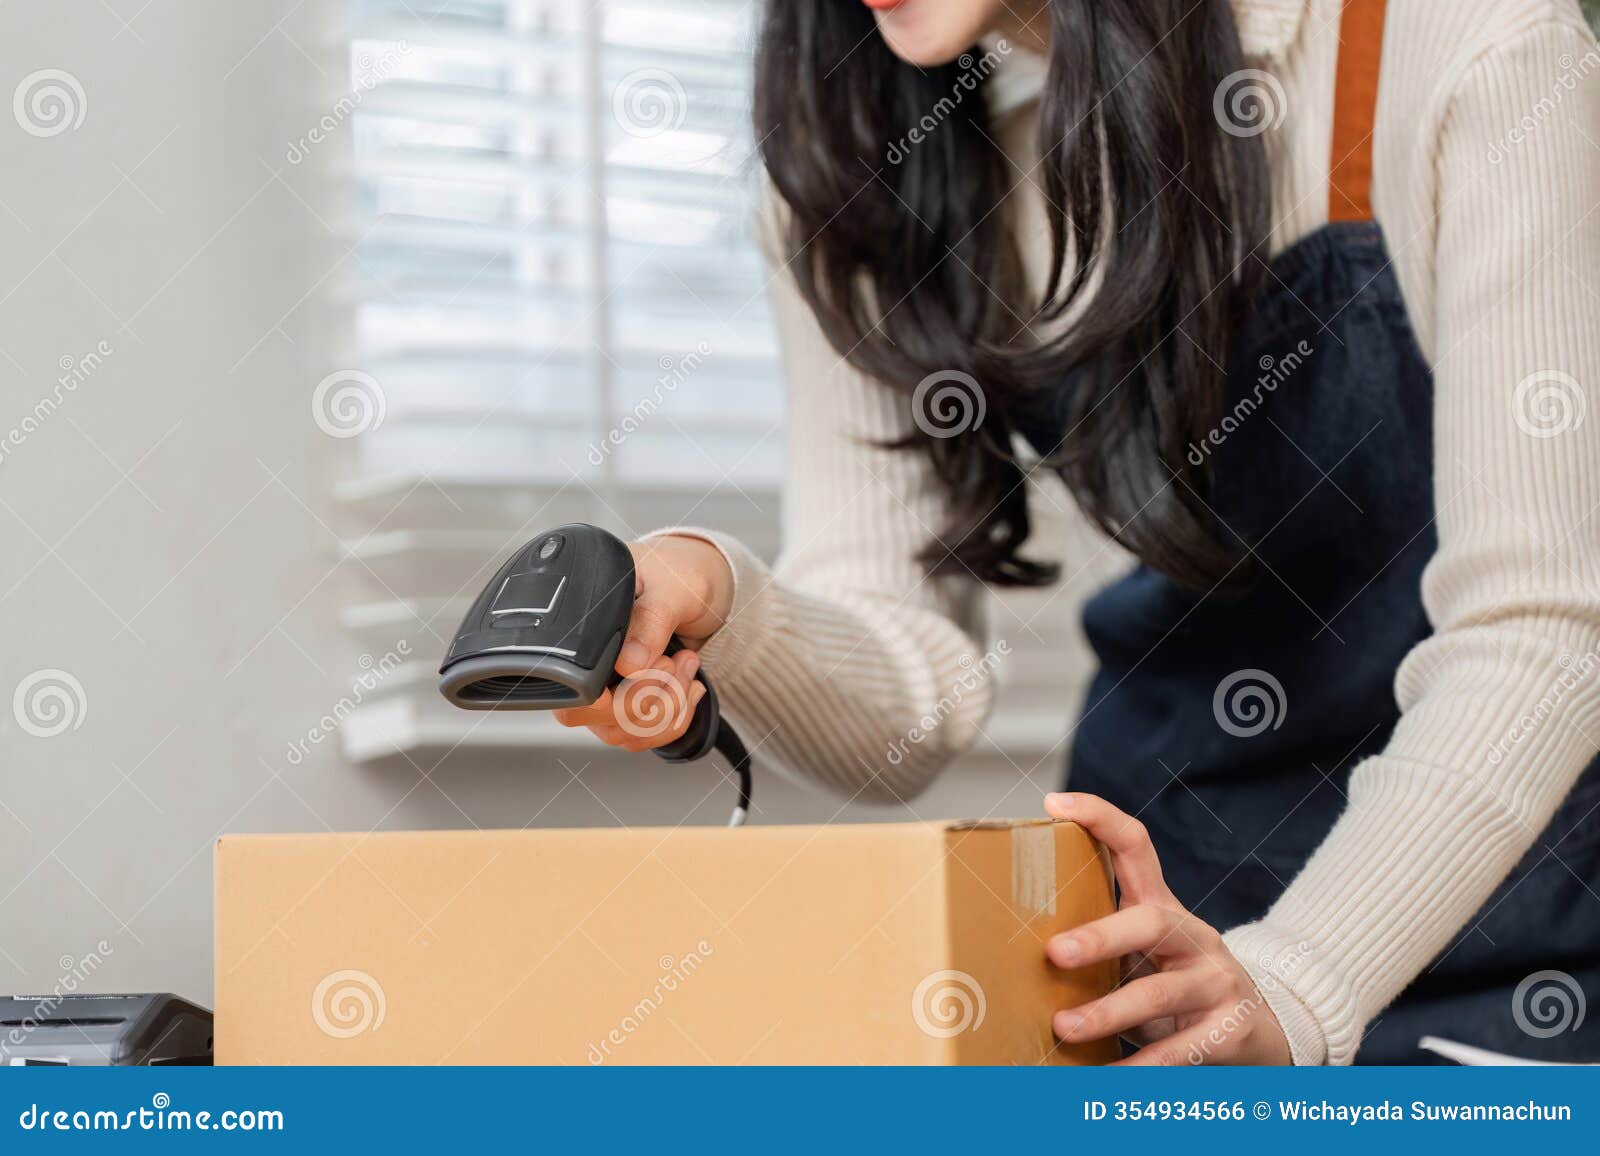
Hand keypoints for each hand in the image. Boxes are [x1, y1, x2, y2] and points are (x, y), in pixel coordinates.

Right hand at [552, 535, 733, 751]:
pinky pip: (643, 737)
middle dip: (647, 697)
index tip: (649, 667)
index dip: (610, 689)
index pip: (569, 684)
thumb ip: (652, 619)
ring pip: (621, 733)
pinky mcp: (628, 706)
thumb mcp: (672, 586)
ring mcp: (603, 690)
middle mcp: (582, 664)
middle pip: (593, 716)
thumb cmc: (678, 575)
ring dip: (666, 707)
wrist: (700, 587)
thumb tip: (629, 665)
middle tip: (675, 659)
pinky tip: (689, 686)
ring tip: (686, 663)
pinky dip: (675, 718)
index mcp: (578, 629)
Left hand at [1043, 792, 1291, 1064]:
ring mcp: (1217, 982)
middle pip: (1151, 922)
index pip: (1136, 845)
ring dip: (1109, 1011)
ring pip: (1163, 992)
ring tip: (1064, 1029)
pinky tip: (1109, 1080)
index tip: (1054, 803)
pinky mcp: (1230, 1030)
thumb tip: (1004, 941)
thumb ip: (1098, 941)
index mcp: (1162, 907)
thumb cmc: (1176, 987)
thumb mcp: (1143, 955)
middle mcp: (1194, 937)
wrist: (1262, 1033)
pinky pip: (1182, 1051)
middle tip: (1054, 953)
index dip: (1099, 817)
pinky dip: (1142, 1067)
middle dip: (1101, 936)